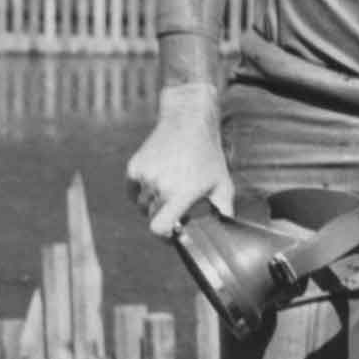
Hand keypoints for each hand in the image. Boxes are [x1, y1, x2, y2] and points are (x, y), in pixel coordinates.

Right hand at [126, 87, 232, 238]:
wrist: (188, 123)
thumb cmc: (208, 154)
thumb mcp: (222, 183)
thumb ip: (224, 209)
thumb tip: (226, 228)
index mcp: (180, 194)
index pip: (159, 227)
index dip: (163, 236)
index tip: (171, 234)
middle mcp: (160, 186)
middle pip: (151, 217)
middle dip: (162, 217)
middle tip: (175, 208)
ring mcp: (145, 176)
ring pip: (141, 204)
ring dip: (152, 203)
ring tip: (168, 190)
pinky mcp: (134, 167)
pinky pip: (132, 190)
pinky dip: (141, 191)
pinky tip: (157, 182)